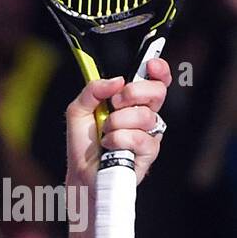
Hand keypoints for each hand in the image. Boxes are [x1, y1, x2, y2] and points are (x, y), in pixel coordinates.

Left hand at [65, 57, 171, 189]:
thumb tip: (116, 80)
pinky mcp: (149, 153)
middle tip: (115, 103)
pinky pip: (140, 138)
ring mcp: (150, 134)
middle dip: (133, 93)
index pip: (156, 81)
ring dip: (117, 122)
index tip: (151, 65)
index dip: (159, 70)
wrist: (80, 173)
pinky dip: (118, 139)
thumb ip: (92, 90)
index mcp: (132, 103)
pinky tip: (109, 146)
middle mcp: (145, 116)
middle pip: (157, 92)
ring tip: (105, 134)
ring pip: (145, 116)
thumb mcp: (78, 111)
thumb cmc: (84, 144)